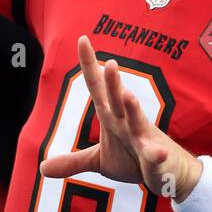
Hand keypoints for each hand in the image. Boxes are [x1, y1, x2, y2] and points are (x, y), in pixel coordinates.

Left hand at [40, 35, 202, 199]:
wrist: (170, 173)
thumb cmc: (135, 159)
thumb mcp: (100, 161)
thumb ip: (73, 161)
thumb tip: (42, 167)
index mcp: (112, 117)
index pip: (98, 87)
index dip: (90, 64)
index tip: (82, 39)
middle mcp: (127, 122)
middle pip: (117, 99)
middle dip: (114, 83)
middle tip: (111, 63)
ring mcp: (143, 138)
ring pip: (137, 120)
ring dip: (133, 108)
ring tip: (127, 96)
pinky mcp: (155, 157)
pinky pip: (155, 155)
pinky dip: (156, 154)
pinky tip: (158, 153)